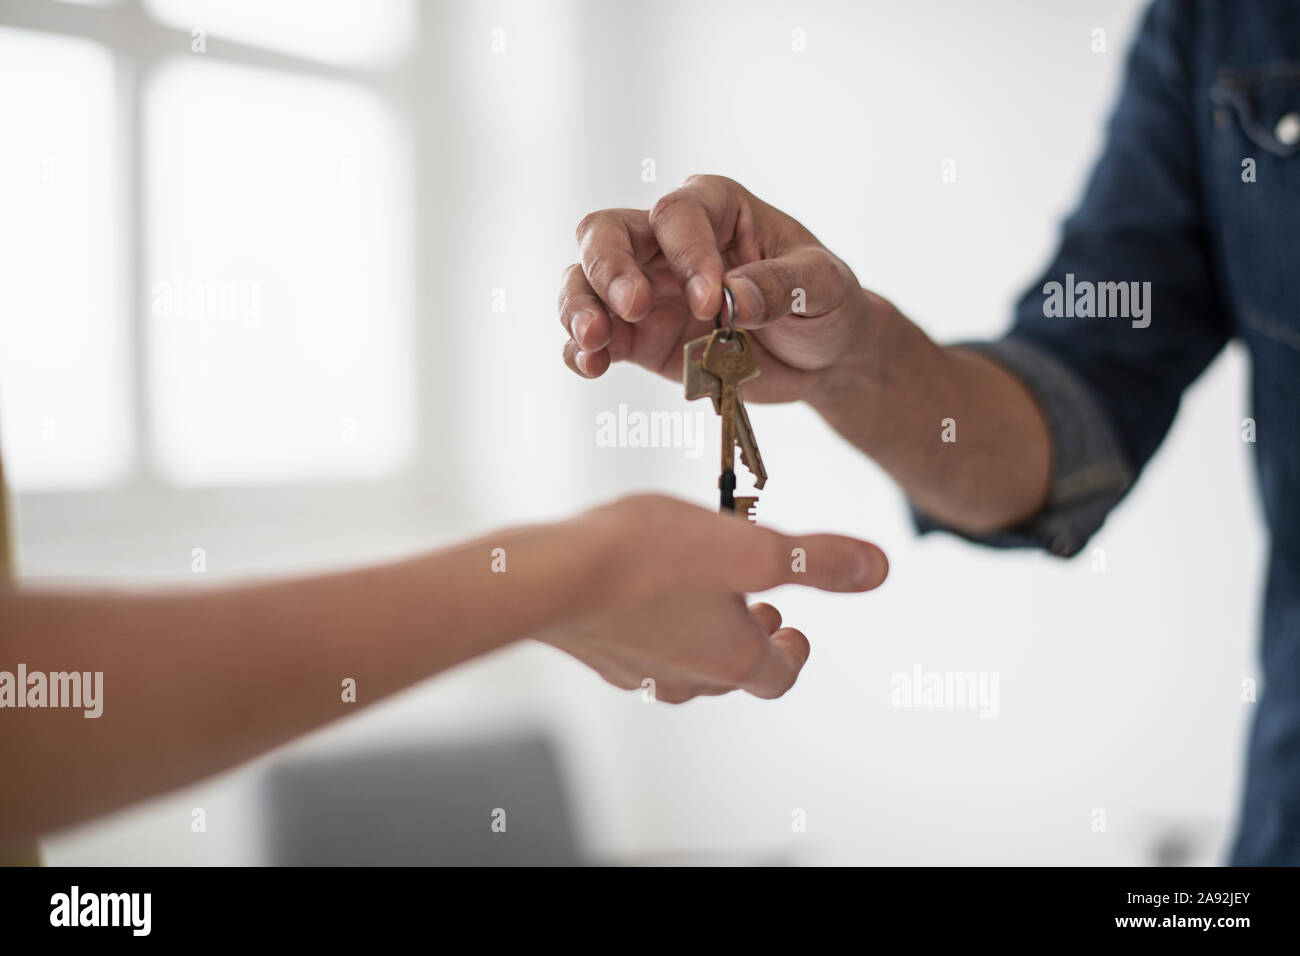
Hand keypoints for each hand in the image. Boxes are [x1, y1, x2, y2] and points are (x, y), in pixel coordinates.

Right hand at [536, 495, 886, 702]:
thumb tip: (878, 569)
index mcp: (733, 659)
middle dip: (751, 635)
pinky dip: (657, 624)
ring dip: (704, 630)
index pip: (781, 674)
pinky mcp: (600, 654)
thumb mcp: (752, 548)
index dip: (795, 650)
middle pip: (735, 671)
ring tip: (702, 592)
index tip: (796, 626)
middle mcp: (689, 676)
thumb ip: (817, 561)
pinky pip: (641, 647)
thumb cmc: (649, 558)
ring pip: (686, 662)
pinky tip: (645, 591)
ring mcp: (640, 670)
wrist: (554, 576)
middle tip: (755, 604)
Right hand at [559, 175, 869, 404]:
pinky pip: (594, 340)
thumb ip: (782, 285)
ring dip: (579, 308)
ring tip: (594, 341)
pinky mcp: (639, 339)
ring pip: (585, 283)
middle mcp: (669, 243)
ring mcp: (647, 290)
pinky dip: (582, 352)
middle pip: (606, 233)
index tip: (712, 300)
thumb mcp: (824, 285)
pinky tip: (591, 366)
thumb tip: (736, 298)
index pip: (679, 214)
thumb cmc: (825, 302)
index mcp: (717, 209)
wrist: (823, 356)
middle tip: (634, 307)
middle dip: (609, 267)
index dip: (687, 253)